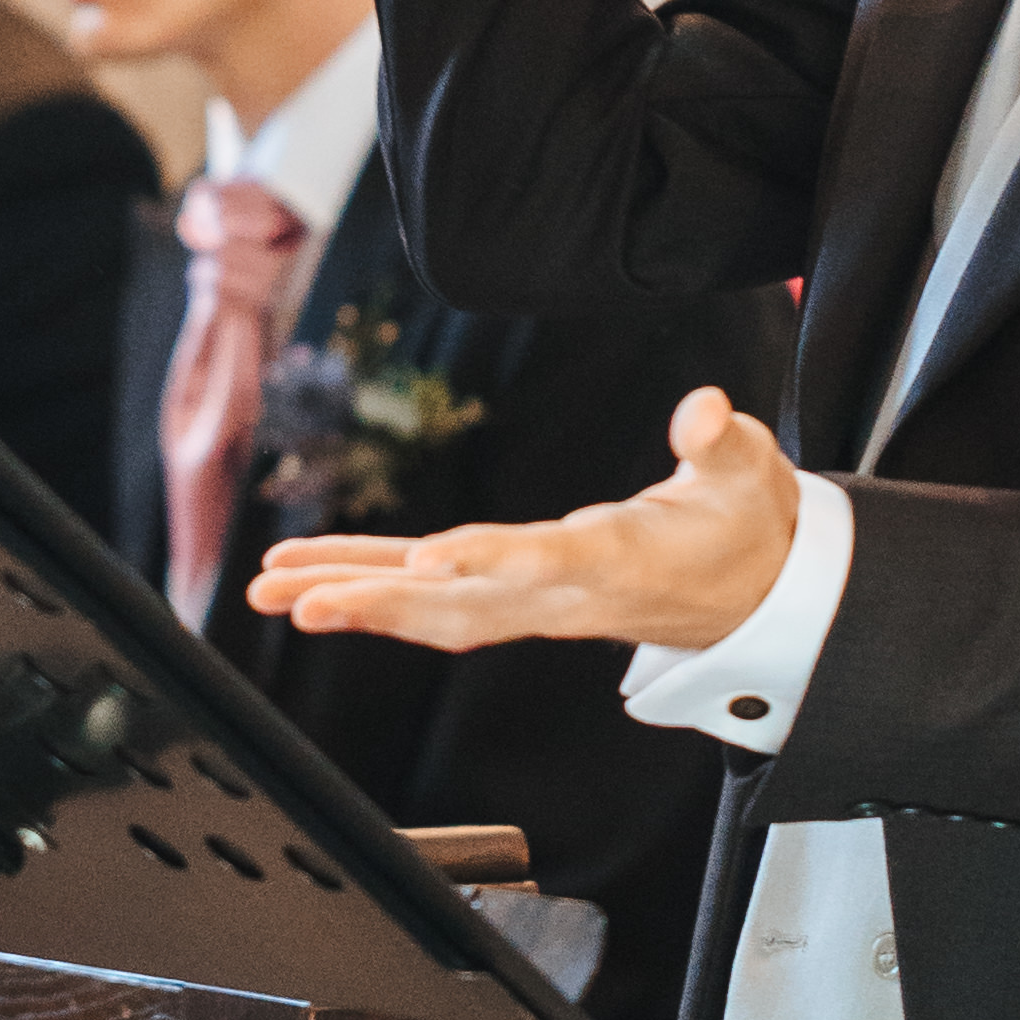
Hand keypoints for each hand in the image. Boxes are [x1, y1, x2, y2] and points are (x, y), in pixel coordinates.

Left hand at [244, 386, 795, 652]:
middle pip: (457, 606)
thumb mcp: (748, 473)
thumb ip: (721, 442)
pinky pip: (428, 592)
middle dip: (376, 604)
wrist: (749, 592)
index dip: (487, 562)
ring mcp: (530, 598)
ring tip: (270, 592)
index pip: (542, 564)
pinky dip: (367, 581)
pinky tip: (310, 580)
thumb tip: (702, 411)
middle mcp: (560, 593)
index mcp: (617, 561)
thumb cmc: (743, 523)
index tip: (427, 562)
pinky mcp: (511, 587)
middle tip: (297, 601)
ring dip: (349, 597)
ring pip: (428, 608)